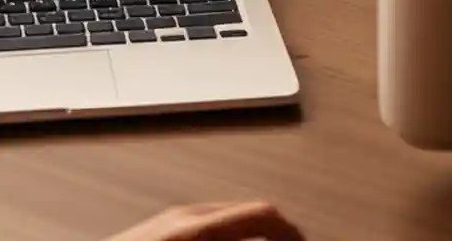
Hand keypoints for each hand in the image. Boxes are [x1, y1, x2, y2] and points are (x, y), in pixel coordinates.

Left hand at [107, 201, 303, 240]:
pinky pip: (205, 230)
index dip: (291, 231)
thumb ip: (234, 240)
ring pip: (226, 224)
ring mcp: (169, 220)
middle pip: (248, 216)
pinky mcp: (159, 230)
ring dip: (247, 239)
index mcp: (196, 225)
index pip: (263, 213)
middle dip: (271, 236)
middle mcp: (184, 216)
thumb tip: (277, 234)